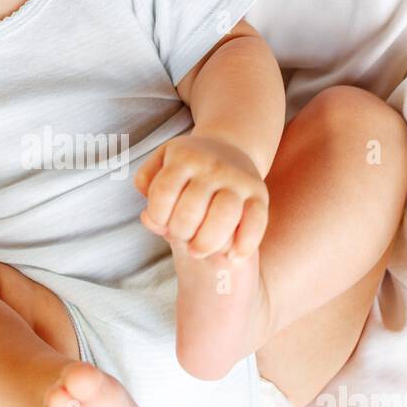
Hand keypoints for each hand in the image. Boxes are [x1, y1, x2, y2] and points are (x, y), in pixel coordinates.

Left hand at [132, 134, 268, 260]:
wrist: (229, 149)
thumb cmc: (187, 168)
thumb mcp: (161, 163)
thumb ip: (147, 184)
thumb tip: (149, 218)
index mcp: (185, 157)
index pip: (163, 193)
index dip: (157, 217)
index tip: (160, 223)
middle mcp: (213, 166)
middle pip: (191, 210)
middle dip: (180, 233)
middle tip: (182, 236)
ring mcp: (238, 180)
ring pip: (224, 216)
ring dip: (207, 242)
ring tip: (198, 251)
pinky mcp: (260, 193)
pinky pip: (256, 222)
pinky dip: (244, 245)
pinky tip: (232, 257)